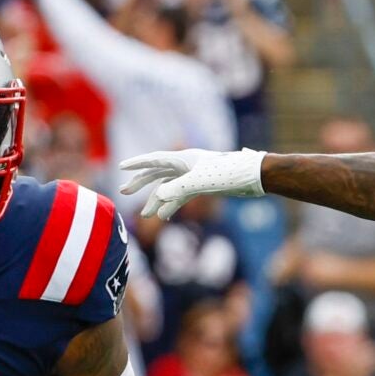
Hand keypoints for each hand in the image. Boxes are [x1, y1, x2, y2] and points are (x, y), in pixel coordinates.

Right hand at [119, 147, 266, 219]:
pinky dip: (173, 205)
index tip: (121, 167)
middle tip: (123, 191)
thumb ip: (177, 189)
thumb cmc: (229, 174)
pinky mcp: (203, 187)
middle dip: (141, 183)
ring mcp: (194, 177)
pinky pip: (182, 196)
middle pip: (157, 173)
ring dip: (157, 200)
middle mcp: (186, 166)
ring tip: (145, 214)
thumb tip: (158, 197)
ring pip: (169, 188)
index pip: (155, 160)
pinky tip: (165, 216)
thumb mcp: (200, 182)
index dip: (137, 164)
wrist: (253, 177)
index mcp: (183, 159)